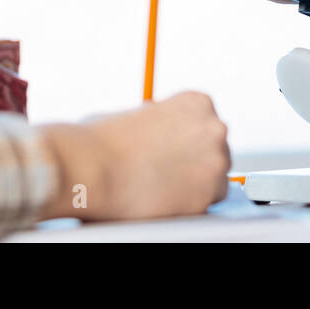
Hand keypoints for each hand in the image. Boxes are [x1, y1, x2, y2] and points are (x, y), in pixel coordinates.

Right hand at [37, 91, 229, 220]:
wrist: (93, 166)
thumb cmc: (104, 139)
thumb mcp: (139, 113)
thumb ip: (163, 122)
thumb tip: (165, 137)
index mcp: (198, 102)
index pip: (206, 124)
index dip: (187, 140)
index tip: (172, 149)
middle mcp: (215, 128)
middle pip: (216, 151)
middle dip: (195, 162)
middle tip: (167, 172)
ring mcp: (215, 162)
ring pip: (215, 179)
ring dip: (195, 185)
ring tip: (161, 187)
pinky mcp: (209, 195)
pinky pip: (207, 204)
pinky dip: (189, 205)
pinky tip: (164, 200)